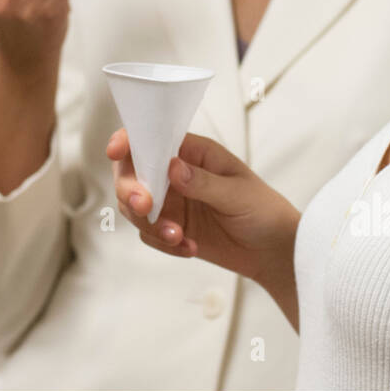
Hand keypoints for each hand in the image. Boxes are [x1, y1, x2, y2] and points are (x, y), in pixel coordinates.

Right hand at [107, 129, 300, 288]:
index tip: (115, 152)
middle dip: (131, 190)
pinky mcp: (171, 228)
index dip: (128, 141)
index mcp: (192, 152)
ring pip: (135, 207)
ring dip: (149, 224)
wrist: (274, 252)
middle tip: (145, 207)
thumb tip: (171, 166)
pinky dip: (163, 243)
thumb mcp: (237, 193)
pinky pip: (150, 235)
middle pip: (132, 174)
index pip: (151, 138)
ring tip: (178, 237)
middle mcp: (175, 174)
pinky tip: (190, 248)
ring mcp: (171, 202)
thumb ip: (203, 182)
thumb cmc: (264, 210)